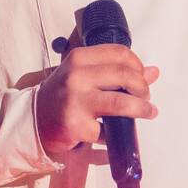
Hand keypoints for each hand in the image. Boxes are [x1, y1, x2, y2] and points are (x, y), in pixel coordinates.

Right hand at [36, 43, 159, 158]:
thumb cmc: (63, 95)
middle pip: (125, 75)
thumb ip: (115, 71)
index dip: (137, 65)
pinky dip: (117, 134)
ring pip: (122, 102)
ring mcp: (76, 101)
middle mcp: (76, 76)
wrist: (34, 120)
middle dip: (143, 88)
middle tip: (146, 97)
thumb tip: (153, 72)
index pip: (119, 53)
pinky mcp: (77, 126)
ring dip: (142, 108)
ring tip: (149, 112)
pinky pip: (109, 131)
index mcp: (79, 58)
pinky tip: (116, 134)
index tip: (142, 76)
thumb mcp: (84, 75)